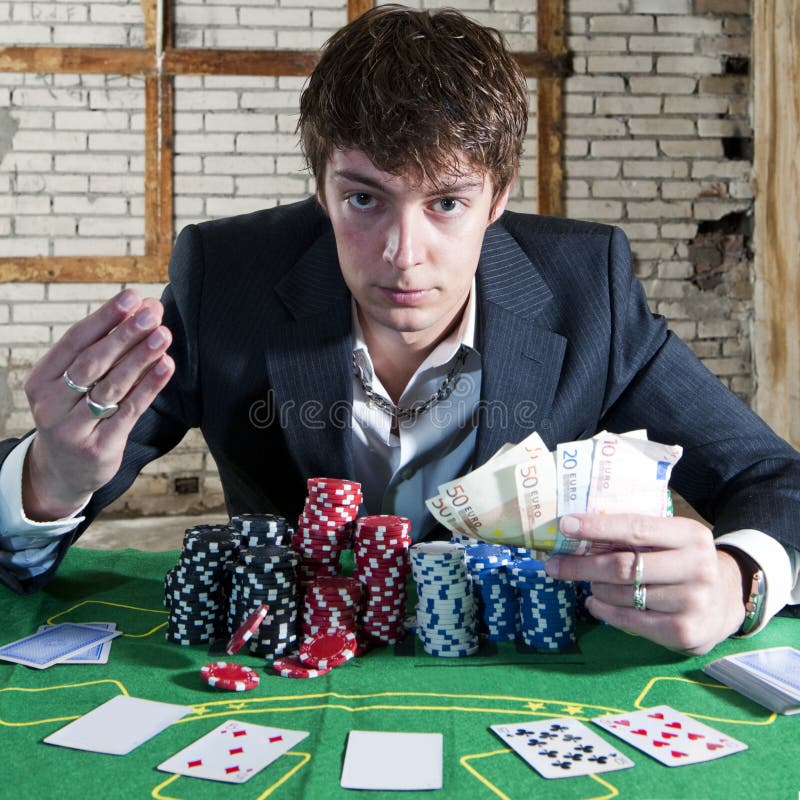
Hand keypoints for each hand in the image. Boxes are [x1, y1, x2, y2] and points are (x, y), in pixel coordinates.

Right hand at [22, 289, 174, 520]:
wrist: (63, 471)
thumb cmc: (75, 414)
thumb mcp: (73, 384)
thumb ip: (102, 350)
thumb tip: (141, 308)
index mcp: (41, 379)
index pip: (75, 340)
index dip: (105, 317)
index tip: (132, 297)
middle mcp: (51, 403)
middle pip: (93, 362)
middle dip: (125, 334)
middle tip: (153, 313)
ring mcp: (73, 428)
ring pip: (112, 386)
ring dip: (140, 357)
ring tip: (164, 335)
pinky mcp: (99, 447)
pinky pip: (128, 411)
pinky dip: (149, 387)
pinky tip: (167, 366)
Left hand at [544, 513, 746, 654]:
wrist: (727, 600)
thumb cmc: (683, 561)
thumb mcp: (670, 539)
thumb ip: (634, 533)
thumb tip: (578, 532)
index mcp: (690, 535)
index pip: (635, 529)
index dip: (597, 528)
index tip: (565, 526)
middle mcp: (697, 567)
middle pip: (623, 566)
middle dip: (581, 565)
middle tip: (554, 565)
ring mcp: (693, 602)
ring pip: (623, 594)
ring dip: (595, 588)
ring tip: (588, 583)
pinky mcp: (685, 631)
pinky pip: (631, 620)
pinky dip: (604, 611)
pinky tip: (595, 603)